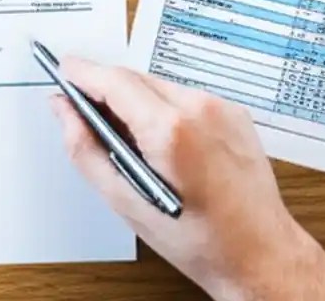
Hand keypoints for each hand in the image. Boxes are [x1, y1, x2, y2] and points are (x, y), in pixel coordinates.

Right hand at [51, 59, 324, 300]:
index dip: (82, 72)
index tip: (63, 71)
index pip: (113, 80)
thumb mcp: (127, 202)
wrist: (260, 253)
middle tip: (84, 113)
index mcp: (171, 129)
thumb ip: (86, 150)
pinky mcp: (234, 113)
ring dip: (134, 101)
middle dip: (105, 88)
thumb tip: (65, 113)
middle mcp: (201, 109)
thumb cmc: (201, 240)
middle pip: (135, 78)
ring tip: (127, 141)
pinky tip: (160, 143)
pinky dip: (163, 109)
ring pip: (159, 85)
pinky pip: (184, 97)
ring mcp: (222, 108)